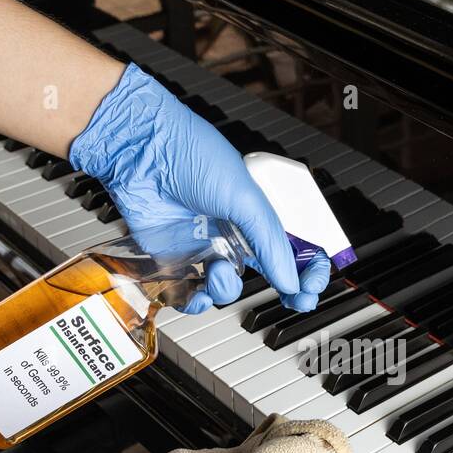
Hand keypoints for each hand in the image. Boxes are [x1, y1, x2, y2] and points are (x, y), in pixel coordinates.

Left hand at [69, 64, 329, 313]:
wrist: (141, 150)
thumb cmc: (191, 155)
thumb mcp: (245, 198)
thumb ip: (269, 242)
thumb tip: (289, 279)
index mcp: (256, 214)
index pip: (291, 249)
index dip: (305, 271)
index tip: (311, 286)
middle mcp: (232, 233)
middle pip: (264, 274)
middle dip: (281, 291)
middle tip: (292, 300)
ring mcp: (203, 247)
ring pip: (226, 289)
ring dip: (226, 289)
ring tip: (216, 272)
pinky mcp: (172, 258)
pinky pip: (189, 292)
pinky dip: (195, 302)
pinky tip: (197, 293)